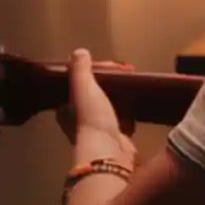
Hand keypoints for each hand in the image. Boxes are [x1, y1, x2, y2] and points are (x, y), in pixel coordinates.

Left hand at [56, 49, 137, 166]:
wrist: (109, 152)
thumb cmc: (92, 119)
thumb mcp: (83, 88)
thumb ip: (80, 70)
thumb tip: (79, 52)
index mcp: (66, 110)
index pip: (76, 86)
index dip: (91, 74)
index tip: (109, 66)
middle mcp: (78, 123)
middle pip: (92, 98)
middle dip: (106, 86)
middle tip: (124, 74)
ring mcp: (98, 133)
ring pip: (107, 110)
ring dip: (117, 99)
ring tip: (131, 87)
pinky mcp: (117, 140)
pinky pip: (122, 123)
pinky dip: (129, 114)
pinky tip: (137, 107)